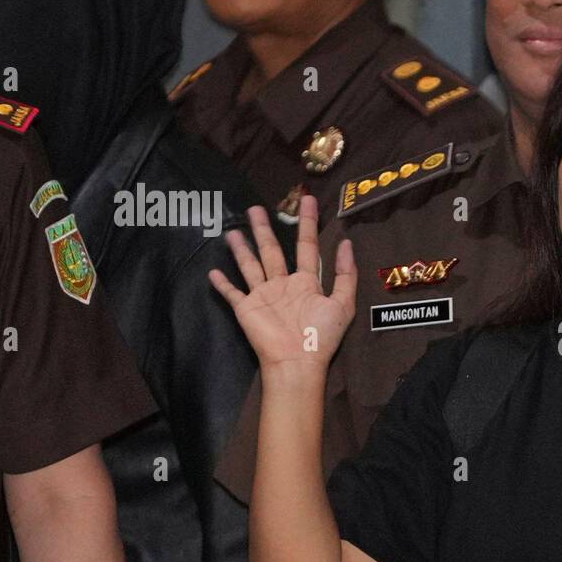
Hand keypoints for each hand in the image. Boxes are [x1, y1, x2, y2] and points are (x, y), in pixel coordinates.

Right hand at [208, 195, 355, 373]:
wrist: (297, 361)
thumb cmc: (321, 336)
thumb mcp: (343, 303)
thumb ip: (345, 274)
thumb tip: (347, 243)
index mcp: (307, 282)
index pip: (307, 246)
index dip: (308, 223)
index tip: (306, 200)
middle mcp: (283, 285)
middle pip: (272, 250)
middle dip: (264, 229)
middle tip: (256, 207)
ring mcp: (263, 296)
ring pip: (250, 265)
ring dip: (241, 249)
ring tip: (233, 230)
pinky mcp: (246, 308)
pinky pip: (232, 293)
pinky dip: (222, 284)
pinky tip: (213, 271)